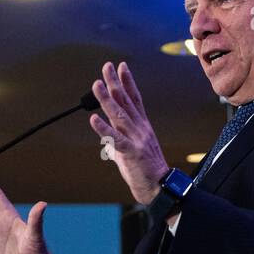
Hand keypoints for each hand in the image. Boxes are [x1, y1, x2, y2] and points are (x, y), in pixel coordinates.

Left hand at [89, 60, 170, 205]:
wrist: (159, 187)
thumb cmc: (145, 169)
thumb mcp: (131, 150)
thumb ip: (119, 141)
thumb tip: (107, 139)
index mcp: (142, 126)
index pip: (135, 98)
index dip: (128, 81)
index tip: (121, 66)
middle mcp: (140, 128)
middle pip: (126, 101)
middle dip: (115, 82)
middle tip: (107, 66)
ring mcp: (136, 139)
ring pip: (119, 115)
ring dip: (107, 99)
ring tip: (97, 85)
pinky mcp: (131, 152)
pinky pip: (115, 139)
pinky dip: (103, 128)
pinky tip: (94, 118)